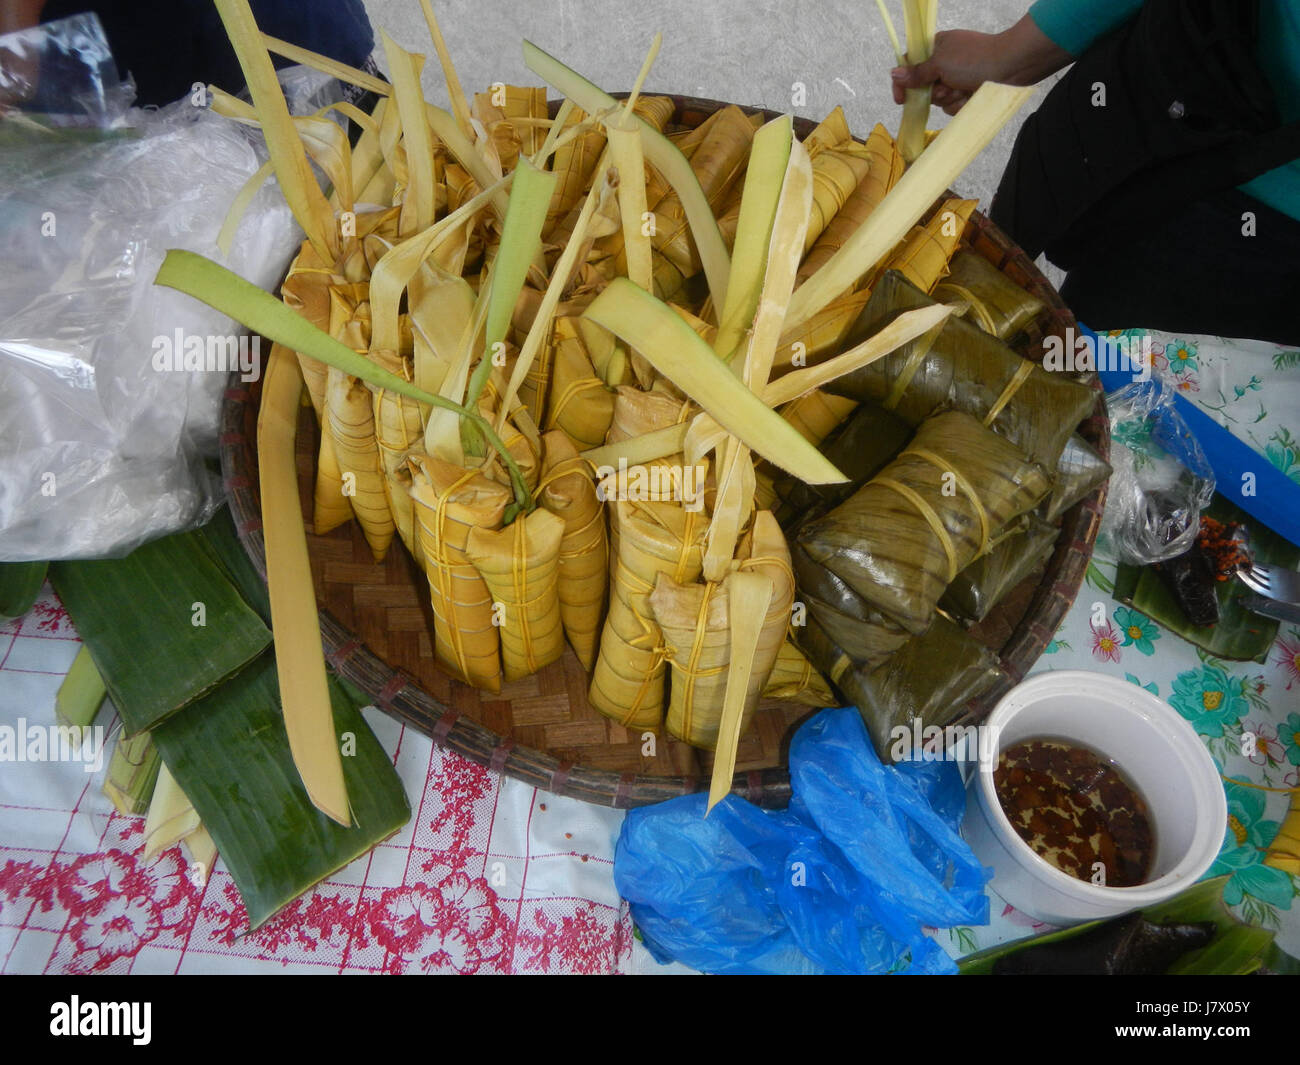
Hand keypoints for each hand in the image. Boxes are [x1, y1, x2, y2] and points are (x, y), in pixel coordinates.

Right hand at [889, 16, 1073, 113]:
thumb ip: (916, 72)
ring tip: (964, 89)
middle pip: (924, 88)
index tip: (900, 100)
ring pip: (940, 100)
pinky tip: (972, 96)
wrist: (1010, 66)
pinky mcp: (968, 93)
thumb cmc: (974, 59)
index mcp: (936, 48)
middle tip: (946, 87)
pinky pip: (954, 106)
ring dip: (950, 98)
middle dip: (934, 93)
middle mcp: (945, 63)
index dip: (903, 84)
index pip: (910, 66)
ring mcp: (957, 79)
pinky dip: (961, 104)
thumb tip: (893, 72)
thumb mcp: (940, 62)